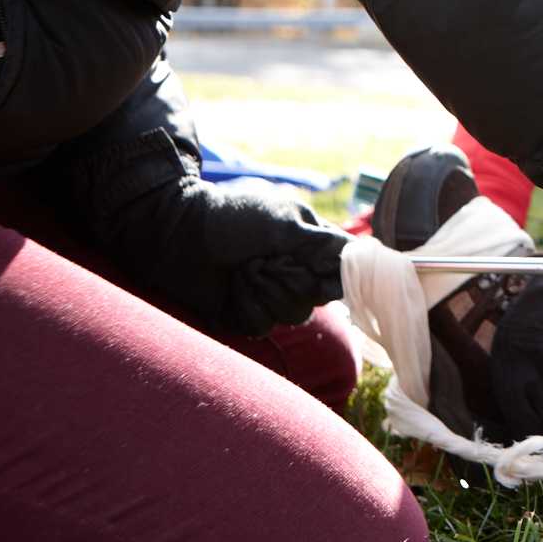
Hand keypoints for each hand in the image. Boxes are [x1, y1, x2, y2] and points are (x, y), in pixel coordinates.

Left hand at [72, 128, 346, 335]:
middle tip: (268, 257)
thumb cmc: (232, 217)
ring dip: (268, 289)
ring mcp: (273, 294)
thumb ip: (325, 243)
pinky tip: (232, 286)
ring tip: (244, 267)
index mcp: (311, 244)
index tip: (326, 270)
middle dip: (294, 277)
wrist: (176, 234)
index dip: (342, 275)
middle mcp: (296, 271)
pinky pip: (265, 324)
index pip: (346, 269)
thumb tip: (366, 255)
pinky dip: (248, 304)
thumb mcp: (284, 222)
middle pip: (322, 296)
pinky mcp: (248, 315)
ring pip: (296, 313)